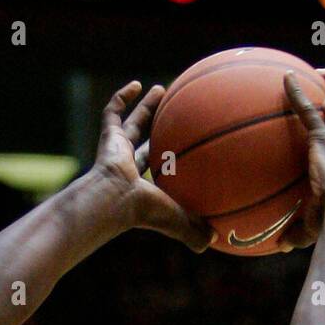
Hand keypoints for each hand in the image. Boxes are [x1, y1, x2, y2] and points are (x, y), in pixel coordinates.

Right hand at [92, 80, 214, 252]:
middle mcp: (130, 166)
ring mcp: (117, 150)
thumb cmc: (146, 212)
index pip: (159, 172)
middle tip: (175, 113)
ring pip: (132, 123)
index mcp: (144, 185)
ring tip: (161, 91)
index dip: (171, 161)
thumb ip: (195, 230)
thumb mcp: (178, 220)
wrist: (115, 200)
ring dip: (145, 107)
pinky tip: (136, 85)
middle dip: (160, 129)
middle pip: (147, 142)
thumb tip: (216, 239)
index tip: (186, 149)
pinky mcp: (108, 137)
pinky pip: (112, 112)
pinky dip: (121, 98)